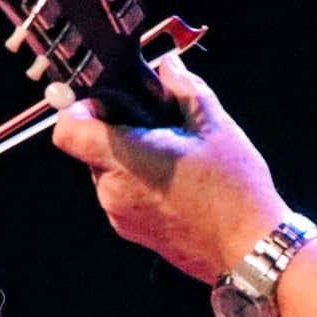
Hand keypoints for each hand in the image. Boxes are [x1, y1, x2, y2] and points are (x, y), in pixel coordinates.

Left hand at [49, 53, 295, 280]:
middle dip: (118, 131)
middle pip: (90, 148)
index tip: (110, 102)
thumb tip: (168, 66)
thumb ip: (185, 89)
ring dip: (131, 158)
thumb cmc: (233, 190)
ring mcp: (120, 216)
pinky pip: (122, 195)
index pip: (68, 131)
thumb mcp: (214, 126)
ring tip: (175, 156)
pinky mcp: (132, 232)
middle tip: (159, 126)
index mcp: (126, 159)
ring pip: (108, 172)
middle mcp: (112, 191)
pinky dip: (140, 182)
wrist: (249, 250)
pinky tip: (177, 182)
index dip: (80, 110)